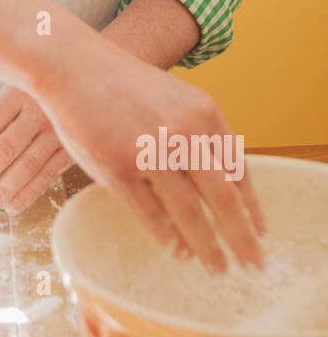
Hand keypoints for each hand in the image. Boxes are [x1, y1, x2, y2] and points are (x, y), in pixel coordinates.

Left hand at [0, 86, 74, 216]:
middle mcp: (39, 110)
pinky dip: (30, 192)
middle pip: (4, 149)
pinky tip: (11, 207)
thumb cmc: (39, 91)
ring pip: (27, 165)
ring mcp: (60, 129)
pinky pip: (49, 172)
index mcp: (17, 93)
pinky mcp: (75, 146)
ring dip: (3, 191)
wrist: (90, 84)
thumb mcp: (12, 92)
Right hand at [34, 38, 265, 272]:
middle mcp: (184, 135)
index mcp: (205, 115)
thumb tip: (223, 183)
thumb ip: (200, 134)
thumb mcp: (176, 99)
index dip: (253, 207)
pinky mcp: (118, 170)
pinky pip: (151, 214)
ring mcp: (150, 153)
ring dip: (207, 247)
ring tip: (218, 268)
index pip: (239, 172)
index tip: (261, 233)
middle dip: (242, 238)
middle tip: (254, 264)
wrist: (74, 67)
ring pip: (190, 214)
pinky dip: (168, 238)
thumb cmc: (125, 85)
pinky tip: (178, 252)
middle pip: (224, 200)